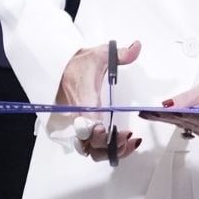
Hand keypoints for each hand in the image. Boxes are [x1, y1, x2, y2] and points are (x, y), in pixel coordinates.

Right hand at [59, 40, 143, 159]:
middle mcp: (80, 116)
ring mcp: (80, 124)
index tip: (117, 131)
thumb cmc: (79, 65)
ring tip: (127, 144)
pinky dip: (103, 149)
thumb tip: (136, 47)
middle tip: (128, 139)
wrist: (62, 68)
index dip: (100, 134)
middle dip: (110, 146)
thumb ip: (121, 53)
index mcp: (85, 101)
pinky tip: (120, 144)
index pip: (87, 125)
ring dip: (108, 151)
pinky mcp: (82, 127)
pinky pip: (90, 146)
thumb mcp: (100, 54)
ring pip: (90, 149)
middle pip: (90, 144)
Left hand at [145, 69, 198, 141]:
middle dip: (167, 117)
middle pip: (188, 123)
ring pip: (183, 125)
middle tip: (148, 112)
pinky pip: (183, 124)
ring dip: (165, 119)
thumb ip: (189, 98)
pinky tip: (157, 116)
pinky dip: (170, 119)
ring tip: (148, 113)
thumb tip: (170, 105)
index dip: (180, 115)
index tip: (164, 111)